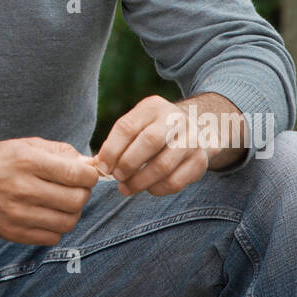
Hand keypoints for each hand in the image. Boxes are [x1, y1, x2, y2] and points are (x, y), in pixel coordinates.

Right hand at [0, 137, 100, 244]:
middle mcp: (23, 188)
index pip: (76, 175)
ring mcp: (18, 214)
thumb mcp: (26, 145)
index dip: (90, 176)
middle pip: (76, 201)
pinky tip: (48, 216)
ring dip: (72, 213)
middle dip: (83, 194)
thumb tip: (89, 166)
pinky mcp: (14, 233)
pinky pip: (52, 237)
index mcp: (28, 161)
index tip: (87, 175)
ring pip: (68, 222)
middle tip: (75, 189)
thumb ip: (59, 152)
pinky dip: (57, 228)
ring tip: (62, 204)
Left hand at [93, 95, 208, 197]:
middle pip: (149, 142)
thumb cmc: (154, 131)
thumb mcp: (138, 125)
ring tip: (127, 188)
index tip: (102, 166)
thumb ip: (117, 142)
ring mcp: (191, 139)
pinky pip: (175, 181)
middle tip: (117, 177)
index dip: (111, 150)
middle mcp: (175, 119)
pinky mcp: (200, 160)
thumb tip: (96, 165)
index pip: (127, 127)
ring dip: (140, 182)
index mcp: (153, 107)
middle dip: (127, 164)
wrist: (197, 129)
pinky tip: (148, 188)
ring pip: (163, 165)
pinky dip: (157, 189)